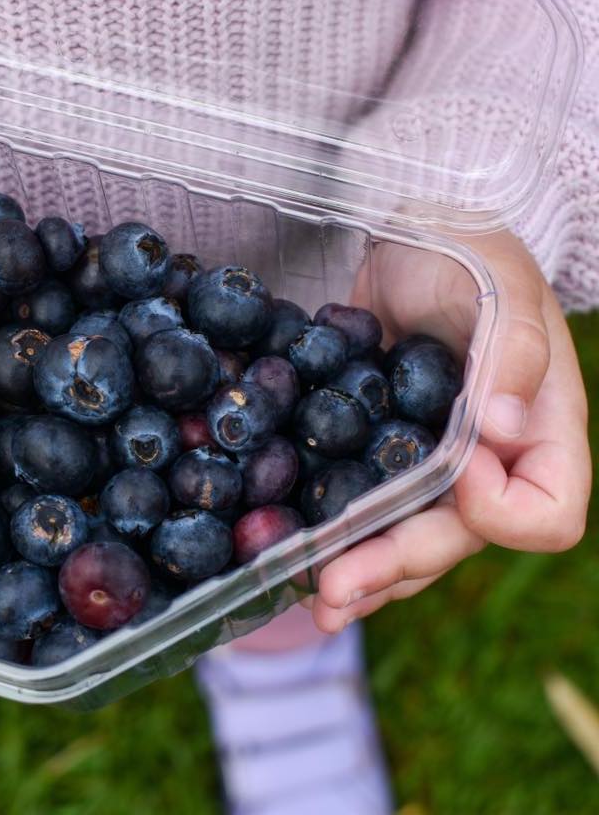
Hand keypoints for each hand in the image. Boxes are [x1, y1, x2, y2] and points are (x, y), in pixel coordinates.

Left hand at [307, 229, 589, 631]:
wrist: (412, 239)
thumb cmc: (469, 255)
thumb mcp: (498, 292)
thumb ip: (507, 356)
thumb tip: (497, 430)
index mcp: (543, 432)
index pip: (546, 512)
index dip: (500, 510)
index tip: (454, 472)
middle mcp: (492, 465)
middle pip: (457, 542)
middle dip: (396, 566)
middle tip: (335, 592)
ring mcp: (434, 466)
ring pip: (407, 541)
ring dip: (361, 572)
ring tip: (314, 601)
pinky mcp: (381, 455)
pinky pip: (364, 508)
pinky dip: (333, 534)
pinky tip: (294, 555)